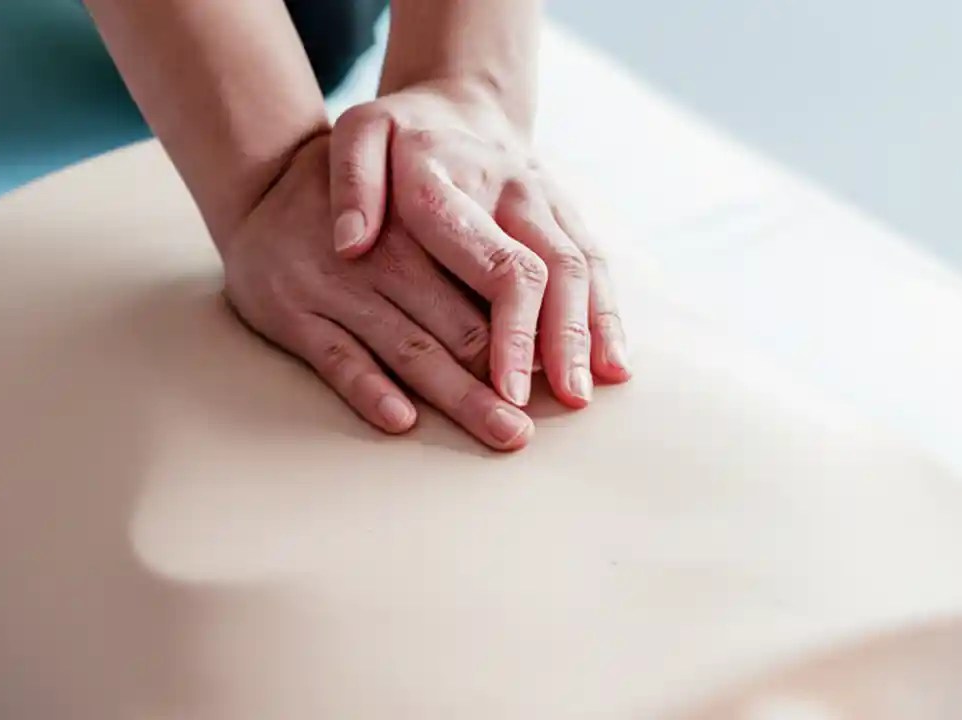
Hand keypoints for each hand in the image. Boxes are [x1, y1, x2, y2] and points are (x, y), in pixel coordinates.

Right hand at [221, 133, 535, 449]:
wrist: (261, 183)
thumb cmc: (360, 203)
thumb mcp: (413, 197)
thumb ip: (466, 244)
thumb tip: (537, 304)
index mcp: (426, 227)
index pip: (494, 284)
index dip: (530, 331)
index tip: (562, 373)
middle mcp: (386, 260)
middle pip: (461, 328)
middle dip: (505, 379)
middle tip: (545, 421)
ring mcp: (338, 290)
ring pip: (410, 350)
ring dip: (459, 395)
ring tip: (502, 432)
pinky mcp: (295, 316)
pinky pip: (337, 359)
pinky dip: (368, 390)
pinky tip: (400, 419)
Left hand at [329, 79, 630, 409]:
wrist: (455, 98)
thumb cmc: (394, 131)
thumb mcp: (357, 135)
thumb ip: (351, 184)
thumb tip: (348, 244)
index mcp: (459, 180)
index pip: (500, 264)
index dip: (511, 330)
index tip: (505, 387)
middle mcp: (512, 188)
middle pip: (555, 270)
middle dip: (561, 341)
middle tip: (563, 403)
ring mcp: (546, 198)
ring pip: (584, 268)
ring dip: (591, 333)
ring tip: (590, 393)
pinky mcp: (565, 210)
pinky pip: (596, 261)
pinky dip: (606, 314)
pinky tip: (612, 363)